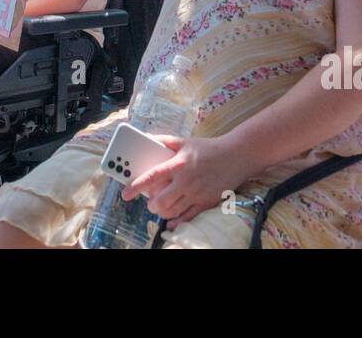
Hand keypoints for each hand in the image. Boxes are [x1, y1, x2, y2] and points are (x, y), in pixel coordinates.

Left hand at [124, 134, 253, 228]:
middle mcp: (187, 180)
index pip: (152, 177)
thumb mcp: (185, 141)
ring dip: (161, 212)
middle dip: (151, 204)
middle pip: (161, 201)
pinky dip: (176, 222)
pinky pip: (188, 218)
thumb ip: (164, 141)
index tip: (125, 194)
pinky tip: (171, 220)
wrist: (236, 156)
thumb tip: (145, 139)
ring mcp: (197, 193)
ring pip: (172, 211)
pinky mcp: (207, 203)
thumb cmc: (207, 148)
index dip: (136, 186)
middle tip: (149, 202)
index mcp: (179, 164)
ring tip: (160, 207)